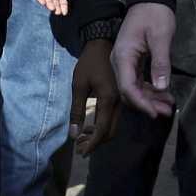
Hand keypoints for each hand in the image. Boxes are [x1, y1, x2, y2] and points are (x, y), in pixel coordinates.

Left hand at [70, 37, 120, 155]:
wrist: (103, 43)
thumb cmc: (89, 63)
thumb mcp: (78, 85)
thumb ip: (77, 110)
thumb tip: (74, 134)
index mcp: (109, 99)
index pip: (102, 130)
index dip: (92, 144)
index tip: (81, 152)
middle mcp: (119, 102)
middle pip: (111, 132)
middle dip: (96, 143)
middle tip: (80, 146)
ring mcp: (121, 99)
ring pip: (114, 125)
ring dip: (99, 135)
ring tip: (83, 137)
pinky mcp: (120, 96)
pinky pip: (115, 117)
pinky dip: (104, 126)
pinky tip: (92, 126)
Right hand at [111, 1, 176, 118]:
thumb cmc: (154, 14)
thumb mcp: (161, 37)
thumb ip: (161, 62)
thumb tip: (162, 87)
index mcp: (123, 56)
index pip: (127, 87)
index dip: (141, 103)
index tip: (155, 113)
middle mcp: (119, 61)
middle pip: (129, 91)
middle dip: (147, 104)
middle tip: (167, 112)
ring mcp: (124, 62)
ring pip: (134, 87)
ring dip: (150, 98)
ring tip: (168, 106)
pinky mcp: (132, 61)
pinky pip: (138, 80)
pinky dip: (150, 88)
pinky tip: (163, 94)